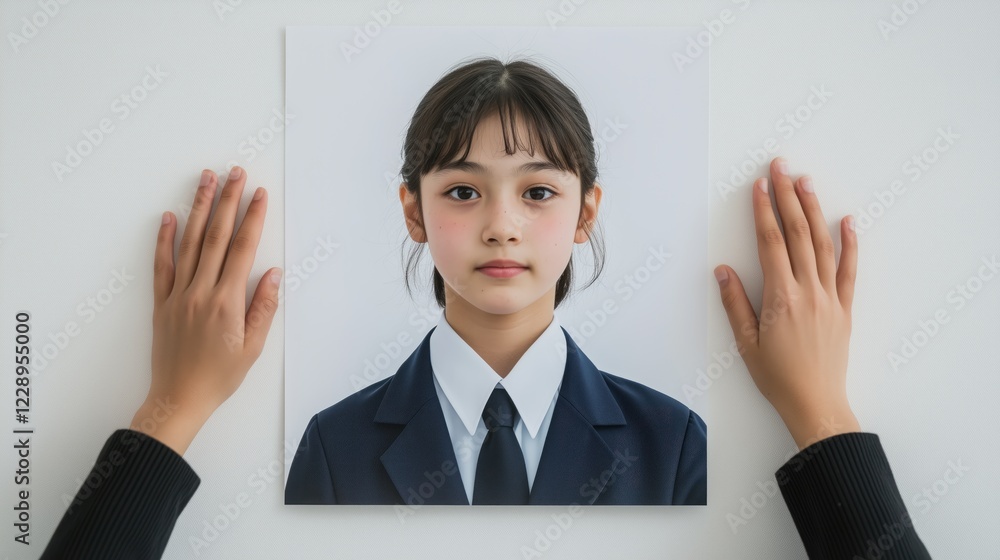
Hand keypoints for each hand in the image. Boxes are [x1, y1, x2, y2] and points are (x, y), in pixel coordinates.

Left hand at [130, 167, 280, 454]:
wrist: (179, 398)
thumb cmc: (219, 376)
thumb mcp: (253, 347)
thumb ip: (263, 307)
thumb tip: (273, 273)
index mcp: (227, 302)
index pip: (242, 250)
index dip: (253, 219)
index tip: (260, 195)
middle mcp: (201, 292)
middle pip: (216, 237)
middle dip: (228, 201)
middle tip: (236, 173)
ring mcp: (178, 295)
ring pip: (189, 243)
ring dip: (199, 208)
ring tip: (207, 180)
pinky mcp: (162, 303)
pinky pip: (162, 265)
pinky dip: (164, 239)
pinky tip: (169, 216)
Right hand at [714, 157, 859, 449]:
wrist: (815, 403)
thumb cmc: (777, 377)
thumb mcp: (746, 343)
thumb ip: (735, 303)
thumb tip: (723, 271)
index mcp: (780, 298)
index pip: (771, 243)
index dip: (764, 211)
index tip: (759, 186)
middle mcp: (808, 291)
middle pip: (797, 233)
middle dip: (787, 196)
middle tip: (781, 167)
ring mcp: (829, 297)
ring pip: (822, 244)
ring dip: (814, 210)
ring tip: (806, 182)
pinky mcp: (844, 308)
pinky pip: (848, 269)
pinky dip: (849, 243)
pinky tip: (847, 221)